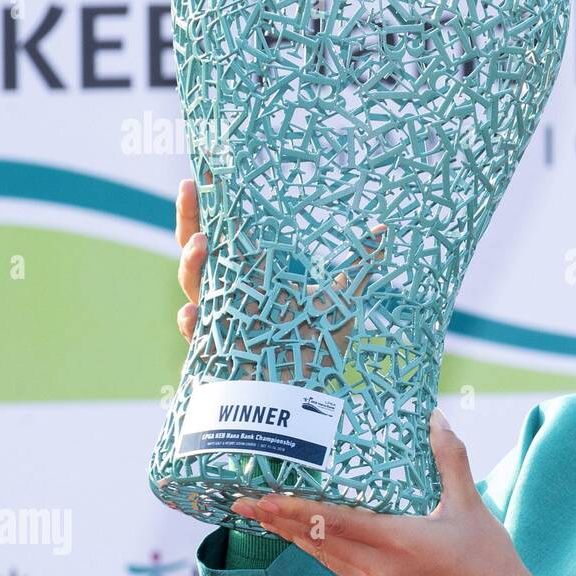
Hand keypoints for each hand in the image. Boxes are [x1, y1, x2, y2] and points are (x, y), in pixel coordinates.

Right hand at [175, 174, 387, 382]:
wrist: (304, 405)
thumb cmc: (317, 349)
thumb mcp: (339, 303)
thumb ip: (358, 267)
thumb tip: (385, 230)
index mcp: (252, 277)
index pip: (226, 234)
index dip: (211, 205)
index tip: (206, 170)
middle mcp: (229, 296)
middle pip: (198, 252)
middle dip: (190, 220)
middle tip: (190, 187)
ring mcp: (218, 323)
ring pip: (192, 288)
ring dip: (191, 265)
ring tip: (201, 245)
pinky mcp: (213, 354)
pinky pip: (195, 337)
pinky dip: (191, 324)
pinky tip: (193, 315)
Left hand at [230, 408, 535, 575]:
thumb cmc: (489, 559)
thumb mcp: (470, 505)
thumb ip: (449, 460)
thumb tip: (436, 419)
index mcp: (397, 542)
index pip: (330, 523)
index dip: (291, 510)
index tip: (259, 500)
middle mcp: (379, 572)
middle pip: (317, 545)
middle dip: (280, 523)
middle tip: (245, 506)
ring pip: (328, 563)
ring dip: (300, 541)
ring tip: (273, 522)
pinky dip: (332, 558)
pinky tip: (327, 545)